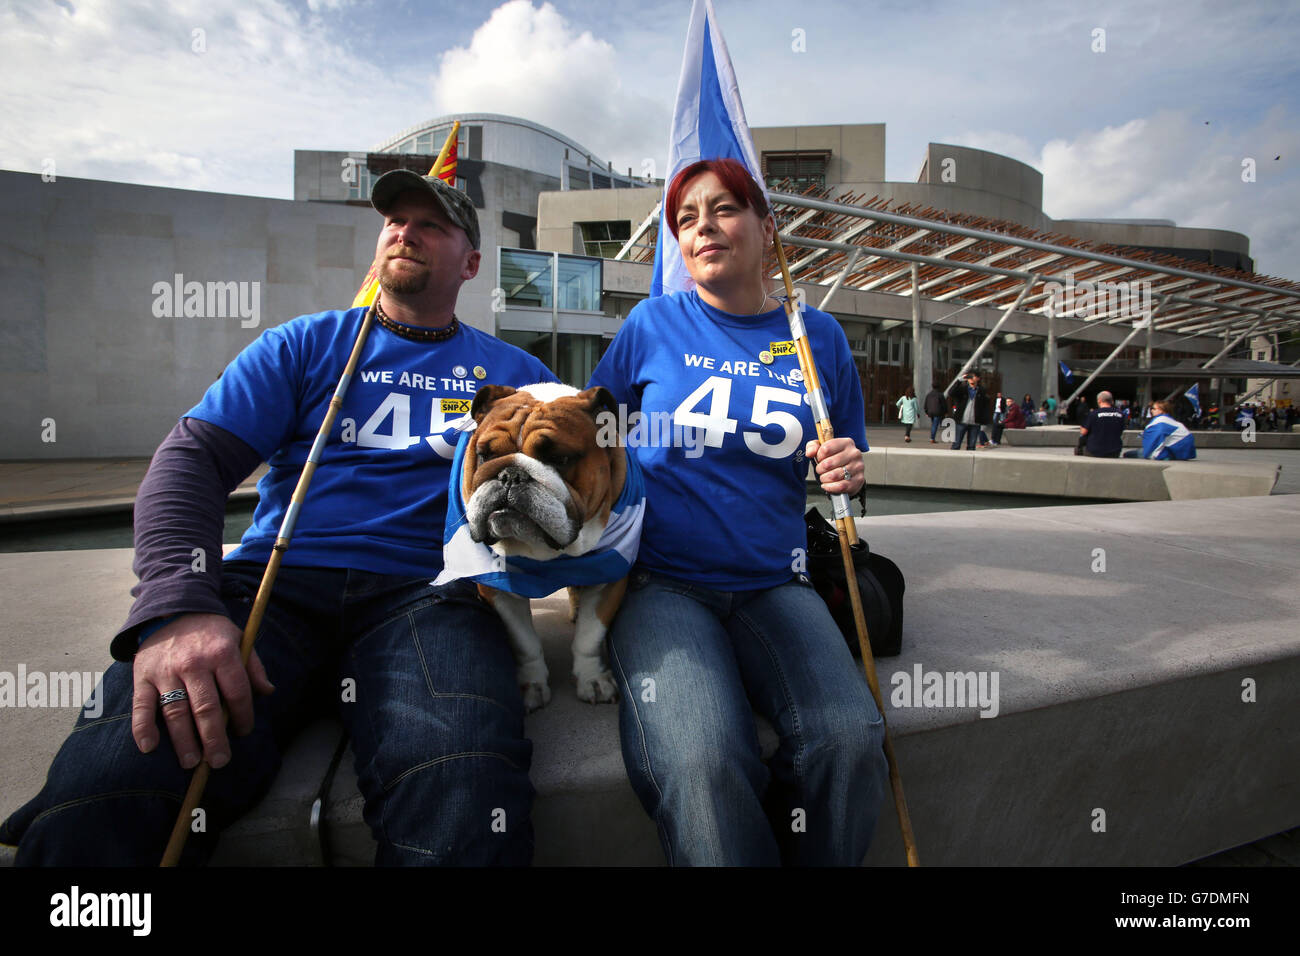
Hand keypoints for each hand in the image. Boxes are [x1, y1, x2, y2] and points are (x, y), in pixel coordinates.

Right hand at [131, 613, 274, 769]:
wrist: (172, 610)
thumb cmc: (211, 632)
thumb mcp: (239, 639)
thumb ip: (253, 666)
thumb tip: (268, 692)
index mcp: (222, 653)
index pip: (237, 692)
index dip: (243, 716)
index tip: (244, 732)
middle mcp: (193, 663)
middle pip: (206, 707)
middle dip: (214, 738)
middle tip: (219, 761)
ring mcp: (166, 671)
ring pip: (175, 711)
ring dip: (183, 741)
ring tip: (191, 763)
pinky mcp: (143, 676)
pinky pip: (141, 705)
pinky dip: (143, 728)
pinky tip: (149, 747)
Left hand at [806, 436, 864, 495]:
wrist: (849, 472)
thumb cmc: (834, 459)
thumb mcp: (822, 449)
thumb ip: (813, 447)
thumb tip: (810, 453)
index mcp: (846, 443)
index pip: (826, 449)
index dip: (818, 456)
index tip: (820, 459)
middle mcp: (854, 454)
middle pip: (828, 463)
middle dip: (820, 469)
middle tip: (821, 470)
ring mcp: (858, 467)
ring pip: (834, 476)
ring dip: (824, 478)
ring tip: (825, 477)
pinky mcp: (859, 480)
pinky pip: (841, 486)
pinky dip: (830, 487)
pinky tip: (827, 485)